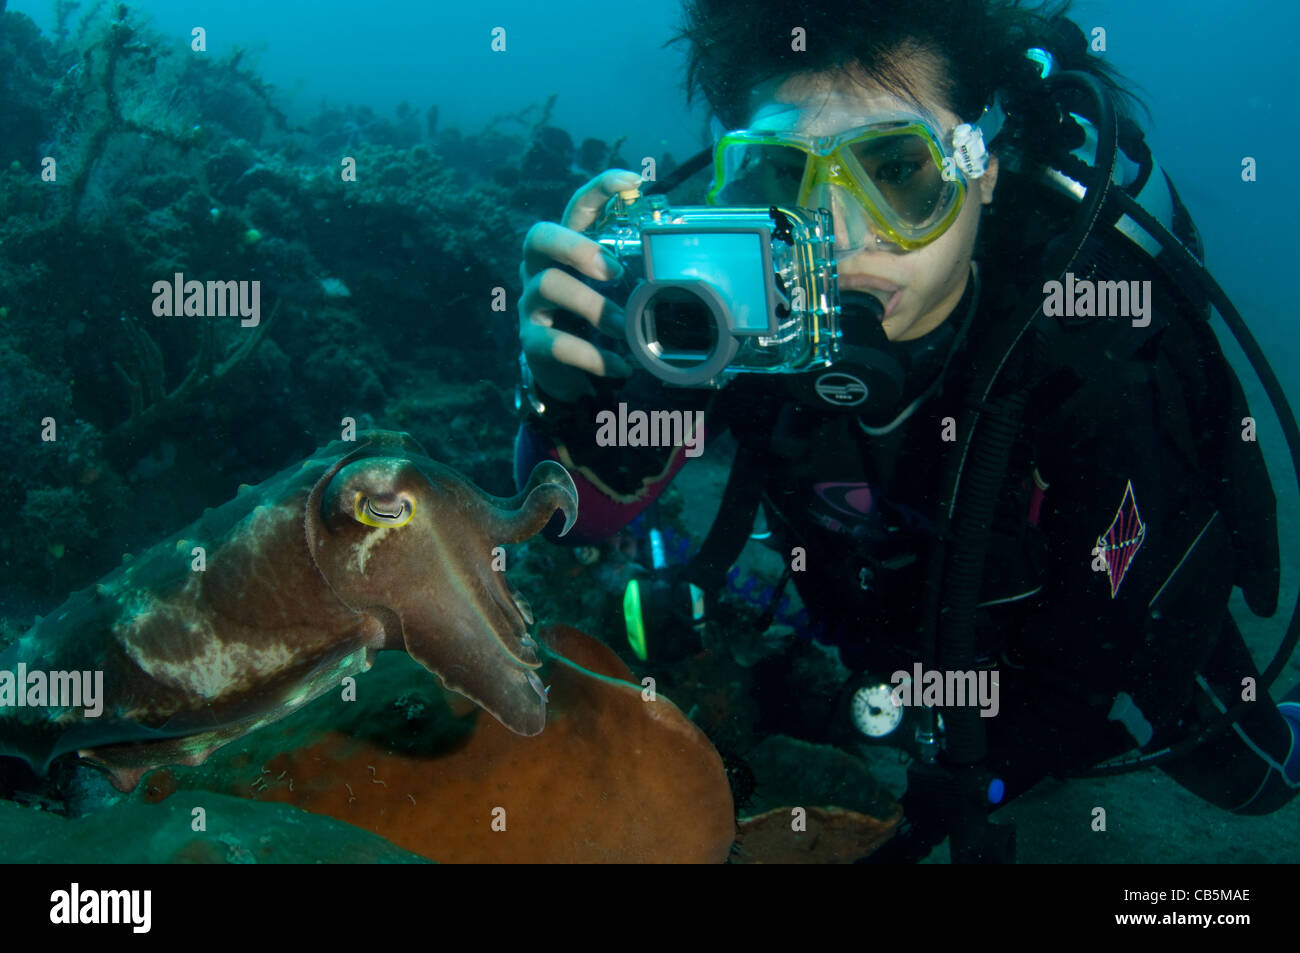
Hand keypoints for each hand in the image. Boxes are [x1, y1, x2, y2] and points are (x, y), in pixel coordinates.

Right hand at [518, 169, 639, 402]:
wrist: (565, 373)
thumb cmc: (595, 320)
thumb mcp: (616, 293)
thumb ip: (638, 274)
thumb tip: (690, 259)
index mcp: (565, 249)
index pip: (576, 207)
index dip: (600, 189)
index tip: (634, 182)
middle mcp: (539, 268)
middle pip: (540, 236)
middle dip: (577, 246)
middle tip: (614, 271)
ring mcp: (532, 304)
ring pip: (548, 286)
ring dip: (593, 306)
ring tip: (626, 328)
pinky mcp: (532, 342)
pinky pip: (555, 343)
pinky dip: (592, 355)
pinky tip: (620, 365)